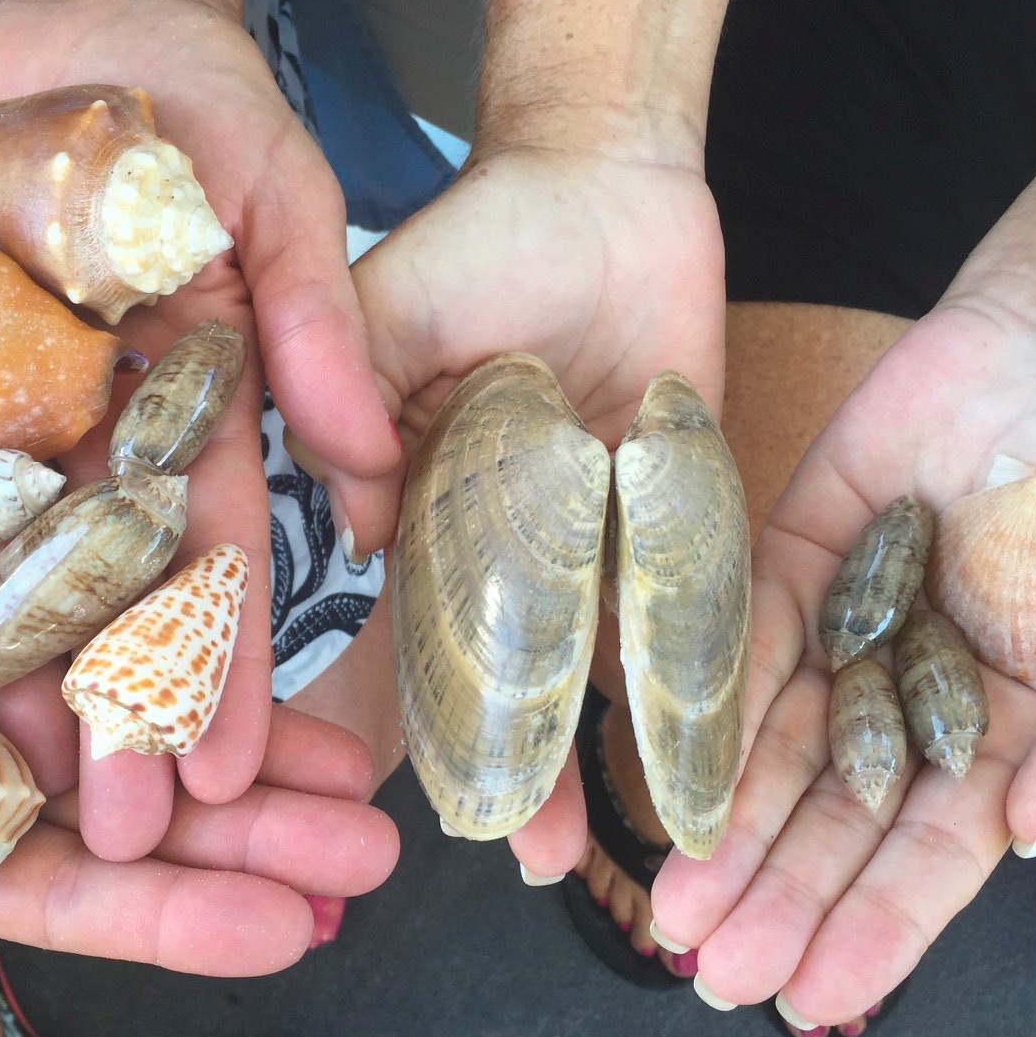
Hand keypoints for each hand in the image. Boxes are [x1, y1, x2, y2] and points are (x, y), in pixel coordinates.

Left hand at [0, 0, 395, 859]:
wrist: (78, 20)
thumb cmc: (204, 108)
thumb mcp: (289, 206)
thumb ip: (324, 332)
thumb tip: (366, 472)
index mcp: (206, 407)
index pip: (222, 553)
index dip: (228, 660)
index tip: (241, 764)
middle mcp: (108, 430)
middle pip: (114, 586)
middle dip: (123, 707)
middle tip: (131, 830)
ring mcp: (13, 404)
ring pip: (12, 555)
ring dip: (18, 664)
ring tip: (23, 778)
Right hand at [0, 450, 397, 1036]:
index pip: (69, 887)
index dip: (174, 913)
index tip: (286, 934)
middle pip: (135, 795)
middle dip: (252, 828)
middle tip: (372, 851)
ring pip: (134, 681)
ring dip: (236, 715)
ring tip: (350, 755)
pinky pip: (80, 553)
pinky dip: (157, 569)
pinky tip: (242, 582)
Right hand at [333, 144, 726, 873]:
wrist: (613, 186)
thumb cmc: (482, 234)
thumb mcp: (388, 303)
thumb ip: (352, 395)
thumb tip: (356, 525)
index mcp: (413, 503)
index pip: (403, 630)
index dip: (412, 711)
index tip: (409, 787)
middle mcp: (492, 541)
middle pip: (494, 674)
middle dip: (503, 762)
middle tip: (519, 850)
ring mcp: (578, 538)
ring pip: (579, 667)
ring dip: (582, 751)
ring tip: (582, 846)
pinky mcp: (660, 520)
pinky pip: (668, 614)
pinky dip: (674, 683)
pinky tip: (683, 759)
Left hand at [651, 303, 1035, 1023]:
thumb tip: (1031, 834)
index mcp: (1006, 739)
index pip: (932, 855)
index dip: (876, 925)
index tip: (813, 995)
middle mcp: (913, 701)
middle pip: (838, 819)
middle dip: (781, 896)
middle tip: (714, 970)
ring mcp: (850, 634)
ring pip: (777, 749)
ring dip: (731, 830)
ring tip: (678, 909)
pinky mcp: (793, 562)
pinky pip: (747, 643)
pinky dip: (711, 707)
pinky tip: (675, 779)